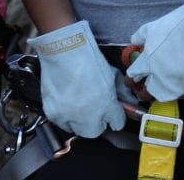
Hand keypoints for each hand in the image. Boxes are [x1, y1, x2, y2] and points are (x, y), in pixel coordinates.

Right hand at [33, 20, 126, 137]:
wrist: (64, 51)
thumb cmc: (88, 58)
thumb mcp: (112, 74)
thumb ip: (122, 91)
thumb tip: (129, 101)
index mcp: (107, 104)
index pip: (117, 124)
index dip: (115, 118)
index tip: (112, 114)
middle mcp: (89, 115)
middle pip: (95, 132)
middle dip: (97, 124)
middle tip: (95, 111)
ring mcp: (70, 116)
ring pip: (78, 130)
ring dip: (80, 122)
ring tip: (79, 106)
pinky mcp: (54, 114)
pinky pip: (62, 123)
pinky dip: (65, 117)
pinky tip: (67, 103)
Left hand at [127, 0, 183, 100]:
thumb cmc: (182, 23)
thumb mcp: (155, 26)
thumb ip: (141, 37)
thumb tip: (136, 44)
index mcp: (149, 62)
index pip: (133, 77)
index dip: (132, 77)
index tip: (133, 78)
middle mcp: (162, 78)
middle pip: (146, 94)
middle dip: (143, 91)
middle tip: (145, 86)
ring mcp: (181, 84)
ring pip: (166, 94)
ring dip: (163, 88)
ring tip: (167, 77)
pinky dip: (183, 82)